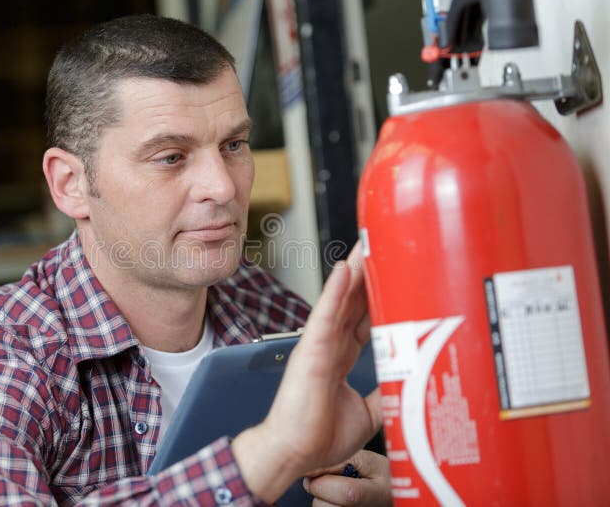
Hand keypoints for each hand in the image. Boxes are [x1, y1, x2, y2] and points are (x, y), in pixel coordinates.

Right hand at [232, 242, 381, 502]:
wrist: (295, 454)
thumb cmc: (319, 435)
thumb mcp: (367, 413)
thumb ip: (382, 395)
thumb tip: (406, 388)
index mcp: (340, 358)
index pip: (363, 320)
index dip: (377, 298)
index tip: (392, 277)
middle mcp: (330, 347)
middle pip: (352, 303)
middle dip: (366, 275)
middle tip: (380, 247)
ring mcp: (318, 346)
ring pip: (339, 301)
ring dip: (353, 273)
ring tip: (366, 246)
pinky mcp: (310, 353)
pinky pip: (325, 316)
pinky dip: (334, 292)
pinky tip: (344, 269)